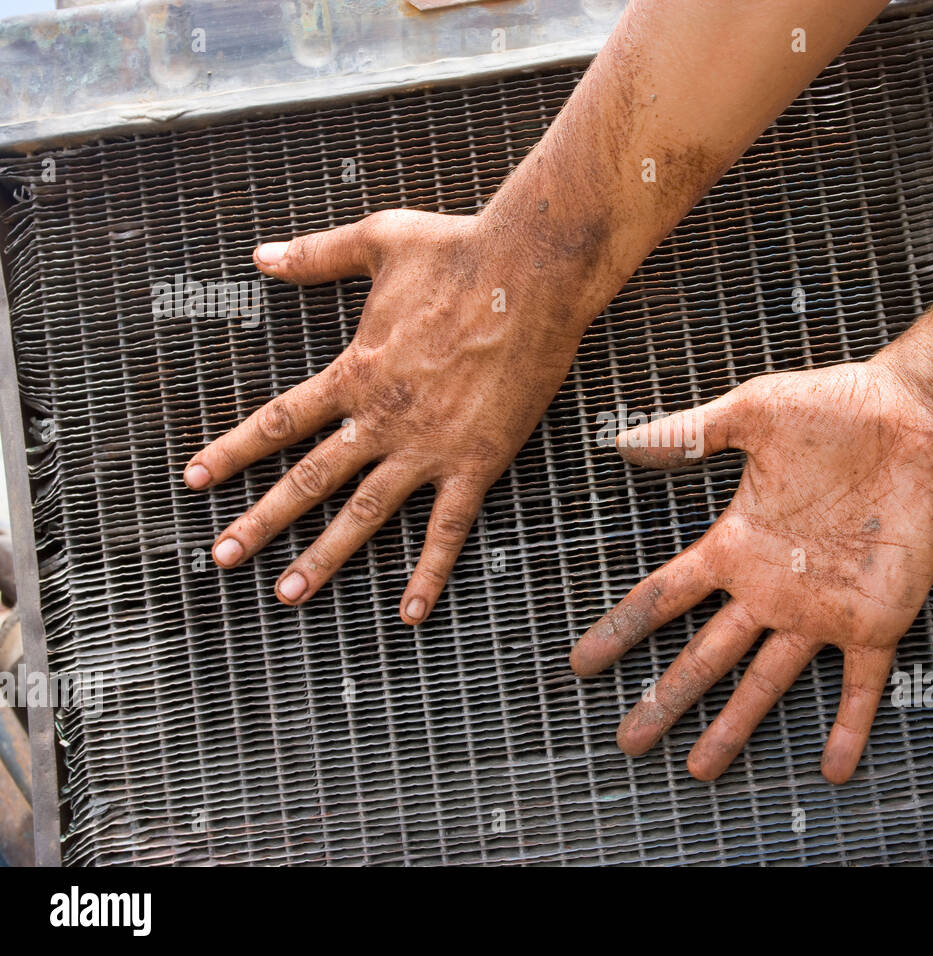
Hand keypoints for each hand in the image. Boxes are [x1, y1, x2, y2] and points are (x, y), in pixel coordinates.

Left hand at [182, 209, 578, 624]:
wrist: (532, 271)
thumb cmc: (460, 250)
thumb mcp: (378, 240)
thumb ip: (316, 255)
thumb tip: (262, 254)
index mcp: (355, 370)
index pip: (280, 420)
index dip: (234, 450)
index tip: (196, 479)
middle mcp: (381, 418)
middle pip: (308, 478)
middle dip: (260, 520)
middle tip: (222, 557)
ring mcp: (428, 445)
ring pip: (364, 513)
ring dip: (323, 556)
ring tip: (289, 593)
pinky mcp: (477, 460)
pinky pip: (447, 527)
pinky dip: (428, 571)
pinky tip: (410, 610)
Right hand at [569, 359, 932, 782]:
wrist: (920, 420)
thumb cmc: (839, 407)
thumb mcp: (754, 412)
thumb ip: (691, 433)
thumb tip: (622, 440)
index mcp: (738, 544)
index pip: (664, 598)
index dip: (622, 630)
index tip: (584, 662)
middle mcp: (771, 587)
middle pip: (704, 656)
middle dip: (665, 699)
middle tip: (630, 739)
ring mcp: (821, 610)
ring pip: (767, 683)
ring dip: (735, 726)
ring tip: (702, 770)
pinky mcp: (875, 620)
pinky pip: (861, 685)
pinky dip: (850, 727)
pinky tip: (834, 768)